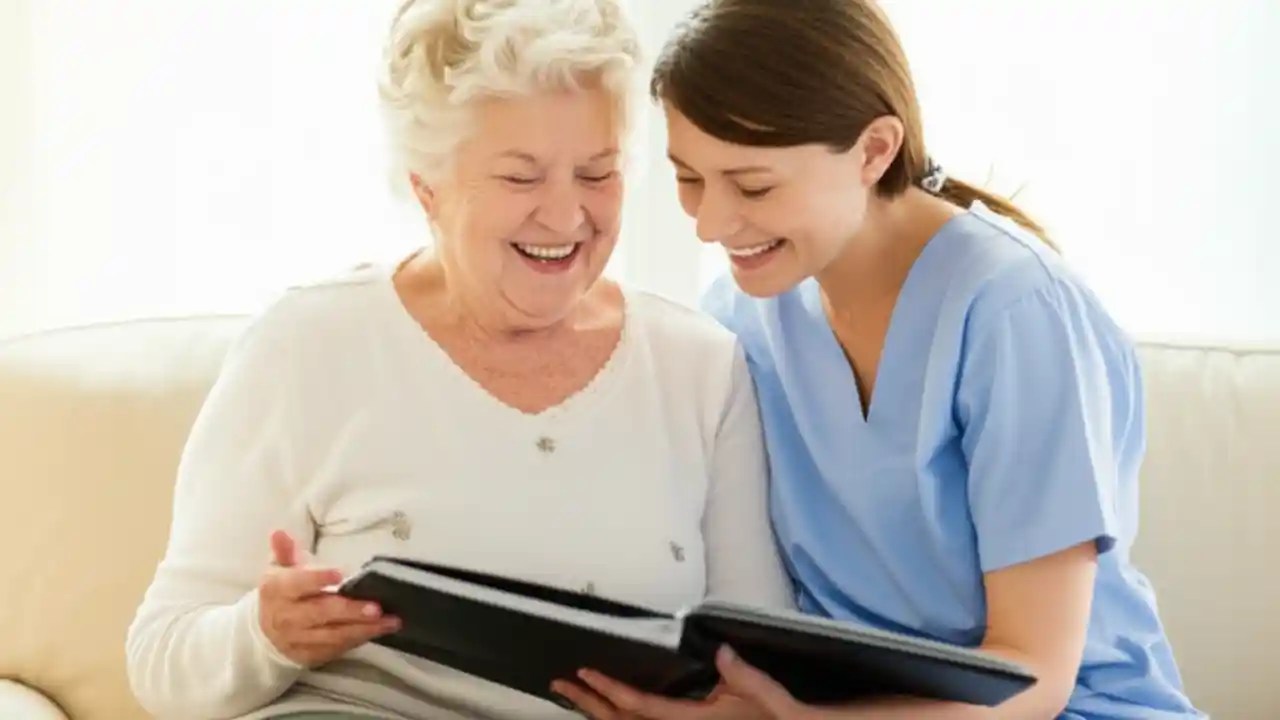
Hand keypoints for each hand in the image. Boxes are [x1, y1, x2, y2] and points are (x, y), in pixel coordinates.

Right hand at [257, 530, 401, 666]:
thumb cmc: (282, 592)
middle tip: (376, 607)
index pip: (297, 583)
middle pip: (320, 613)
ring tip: (390, 621)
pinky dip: (358, 640)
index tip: (340, 573)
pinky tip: (378, 631)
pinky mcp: (309, 656)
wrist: (263, 632)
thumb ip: (285, 550)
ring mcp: (298, 639)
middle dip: (350, 611)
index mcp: (278, 590)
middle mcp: (286, 617)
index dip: (317, 578)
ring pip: (333, 636)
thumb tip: (280, 532)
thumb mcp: (279, 568)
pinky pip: (336, 649)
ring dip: (364, 629)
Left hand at [554, 646, 813, 719]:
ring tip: (572, 695)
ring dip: (596, 713)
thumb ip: (740, 673)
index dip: (610, 690)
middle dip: (588, 704)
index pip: (639, 706)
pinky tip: (605, 711)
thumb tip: (721, 651)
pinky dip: (617, 718)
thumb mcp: (760, 694)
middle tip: (560, 684)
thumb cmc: (771, 716)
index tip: (584, 673)